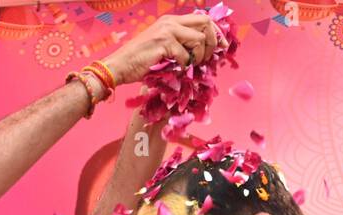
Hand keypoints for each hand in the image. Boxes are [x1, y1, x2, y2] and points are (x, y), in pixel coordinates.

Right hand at [101, 13, 226, 84]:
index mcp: (171, 21)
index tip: (222, 46)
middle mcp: (170, 22)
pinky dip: (184, 66)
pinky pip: (185, 56)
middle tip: (209, 58)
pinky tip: (176, 69)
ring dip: (200, 56)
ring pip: (199, 39)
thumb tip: (204, 53)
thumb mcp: (164, 48)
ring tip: (192, 66)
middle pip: (205, 22)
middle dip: (213, 41)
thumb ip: (181, 45)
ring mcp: (167, 31)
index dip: (216, 32)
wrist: (120, 66)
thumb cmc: (141, 62)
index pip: (202, 18)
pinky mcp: (164, 42)